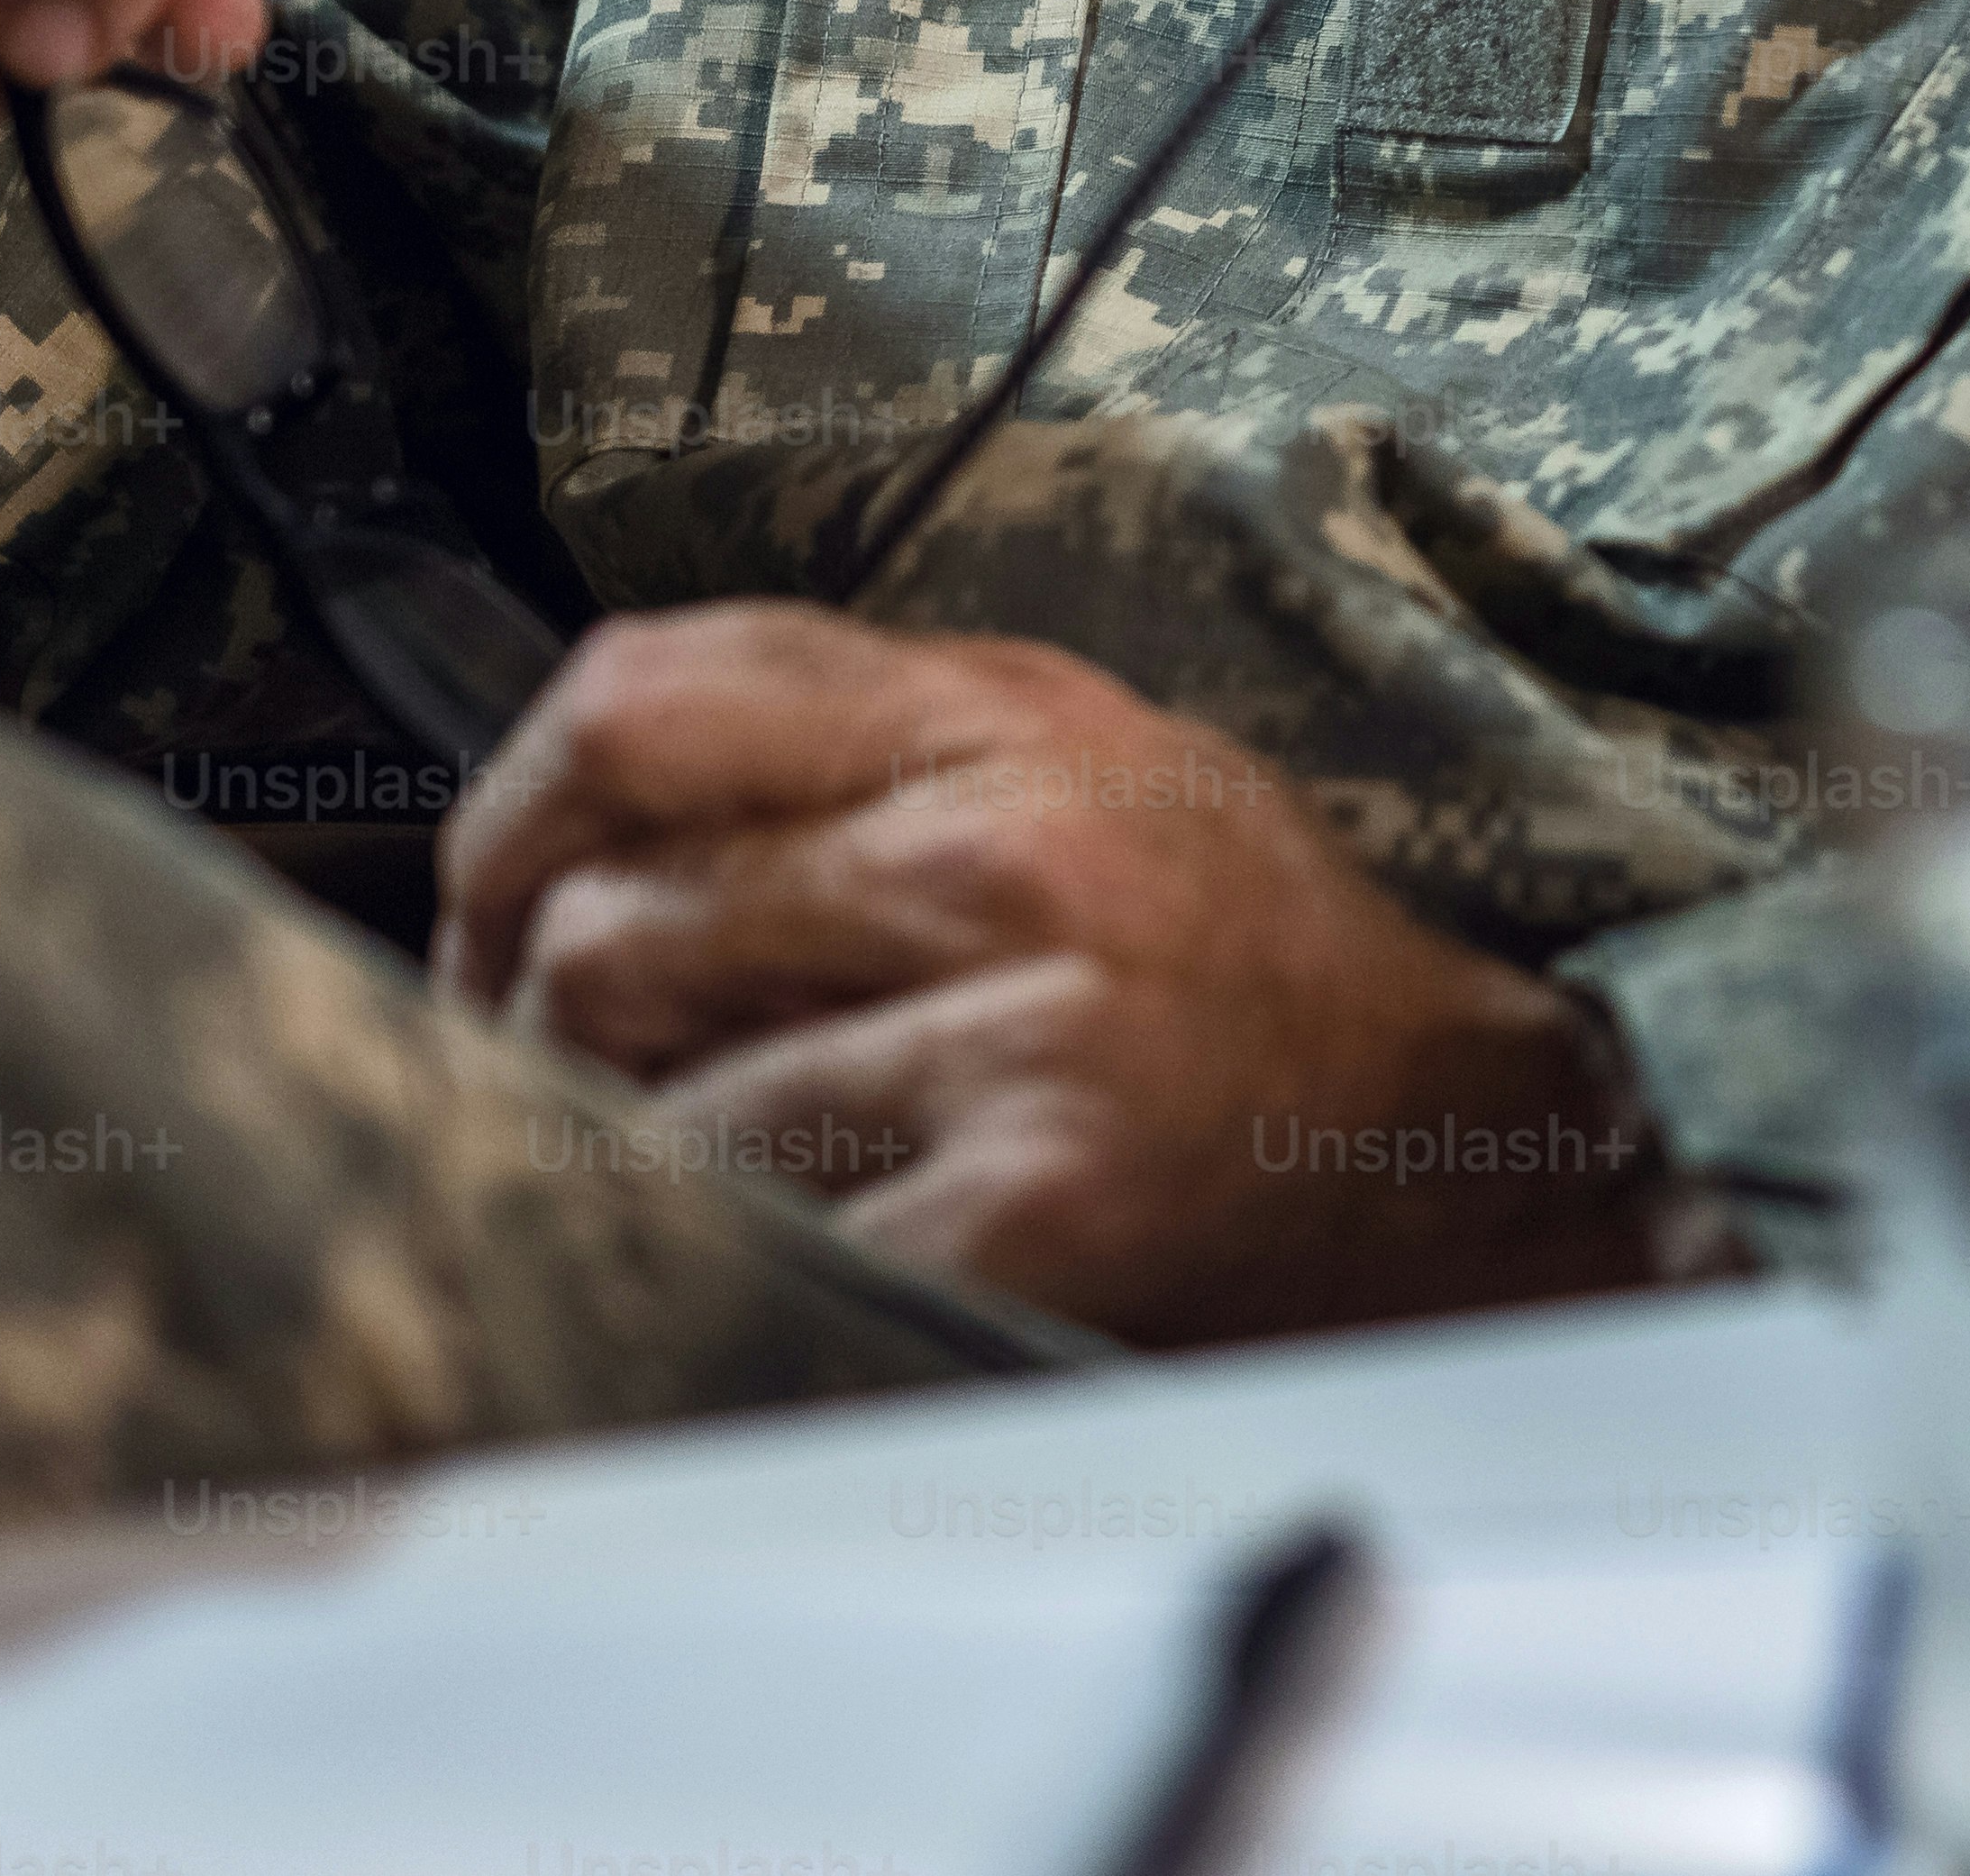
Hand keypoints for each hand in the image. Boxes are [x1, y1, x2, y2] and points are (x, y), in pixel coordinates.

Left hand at [439, 606, 1681, 1345]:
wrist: (1473, 1156)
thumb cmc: (1261, 980)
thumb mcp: (1090, 776)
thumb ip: (868, 755)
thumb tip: (580, 828)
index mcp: (1011, 718)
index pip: (641, 698)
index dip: (507, 822)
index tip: (496, 912)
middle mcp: (1010, 849)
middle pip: (603, 929)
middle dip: (550, 1043)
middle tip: (595, 1095)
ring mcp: (1024, 1027)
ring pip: (649, 1103)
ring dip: (643, 1172)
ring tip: (735, 1183)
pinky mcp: (1033, 1197)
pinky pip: (754, 1236)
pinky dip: (737, 1271)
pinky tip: (817, 1260)